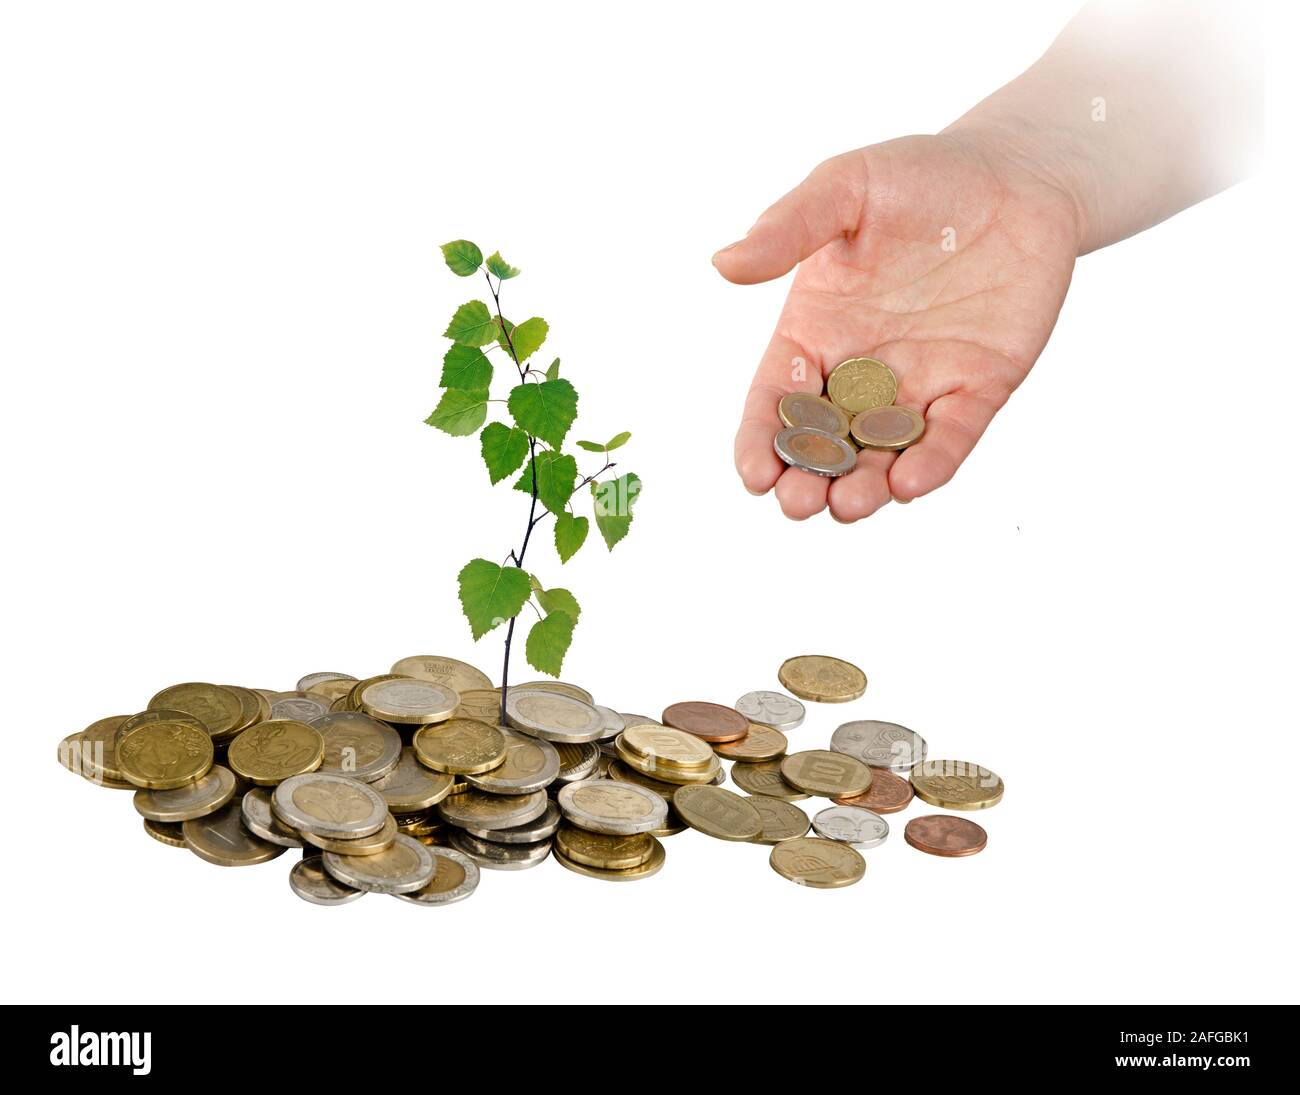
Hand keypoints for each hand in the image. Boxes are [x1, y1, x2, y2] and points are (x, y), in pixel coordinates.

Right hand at [715, 133, 1080, 521]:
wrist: (1018, 174)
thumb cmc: (921, 175)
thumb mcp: (846, 186)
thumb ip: (788, 227)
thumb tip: (723, 263)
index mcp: (816, 329)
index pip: (778, 397)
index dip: (761, 439)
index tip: (754, 474)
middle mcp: (861, 368)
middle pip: (825, 442)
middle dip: (808, 478)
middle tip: (800, 502)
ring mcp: (919, 384)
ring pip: (881, 454)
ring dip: (863, 486)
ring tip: (850, 504)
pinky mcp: (977, 389)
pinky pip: (949, 437)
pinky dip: (930, 463)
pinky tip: (910, 481)